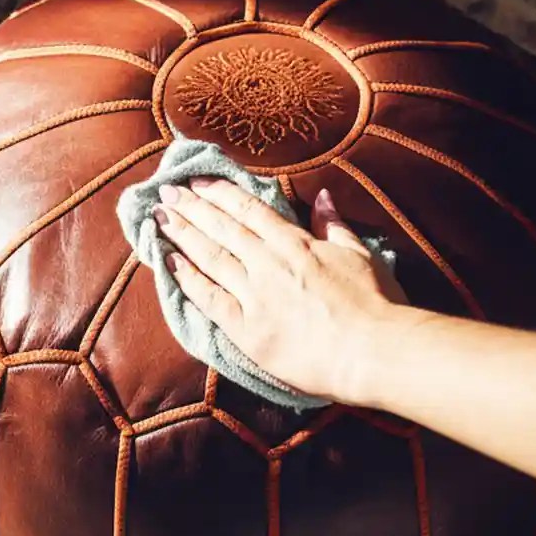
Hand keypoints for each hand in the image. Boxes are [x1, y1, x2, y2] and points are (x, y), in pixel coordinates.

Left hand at [153, 180, 412, 405]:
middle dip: (193, 208)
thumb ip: (335, 225)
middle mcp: (270, 265)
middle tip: (166, 192)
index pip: (250, 211)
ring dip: (183, 235)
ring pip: (211, 258)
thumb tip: (323, 195)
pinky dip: (188, 279)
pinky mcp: (247, 330)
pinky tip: (168, 262)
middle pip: (224, 229)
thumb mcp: (361, 255)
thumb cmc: (376, 305)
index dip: (221, 193)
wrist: (373, 353)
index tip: (197, 182)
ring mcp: (256, 296)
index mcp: (297, 244)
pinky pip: (210, 299)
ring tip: (160, 218)